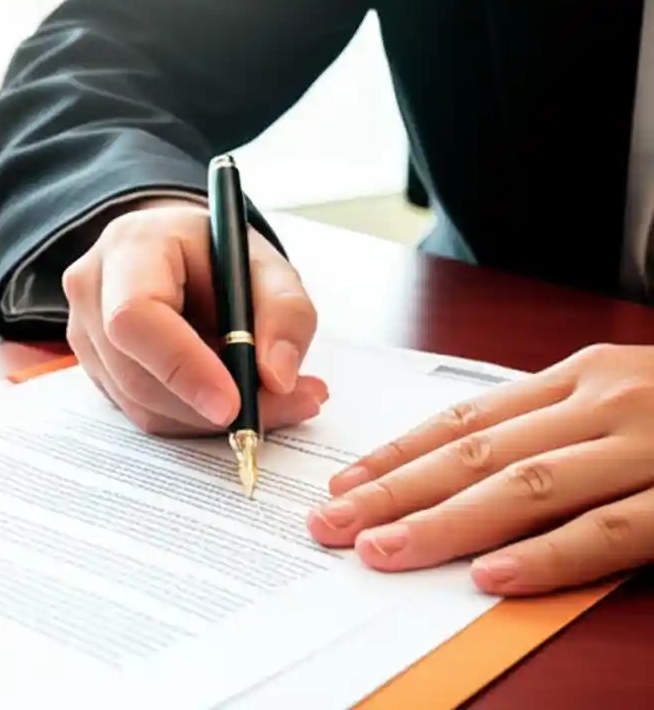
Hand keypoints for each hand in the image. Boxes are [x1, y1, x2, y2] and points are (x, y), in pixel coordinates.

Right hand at [61, 197, 327, 435]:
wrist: (170, 250)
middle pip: (137, 373)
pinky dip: (194, 416)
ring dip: (209, 416)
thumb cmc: (213, 252)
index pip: (135, 316)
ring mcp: (84, 335)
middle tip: (288, 404)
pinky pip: (144, 412)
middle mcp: (92, 291)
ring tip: (271, 397)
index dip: (181, 366)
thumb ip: (285, 313)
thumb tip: (277, 379)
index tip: (232, 404)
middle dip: (210, 405)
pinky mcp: (95, 370)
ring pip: (143, 404)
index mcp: (130, 247)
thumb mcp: (264, 263)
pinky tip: (231, 394)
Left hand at [308, 343, 653, 595]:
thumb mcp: (621, 390)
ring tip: (382, 551)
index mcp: (577, 380)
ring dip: (445, 523)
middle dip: (394, 492)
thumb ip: (552, 421)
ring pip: (526, 488)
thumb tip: (464, 461)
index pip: (466, 420)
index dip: (397, 456)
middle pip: (477, 454)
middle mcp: (600, 406)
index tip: (341, 485)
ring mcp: (643, 449)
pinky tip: (491, 574)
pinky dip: (546, 554)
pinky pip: (609, 530)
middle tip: (330, 523)